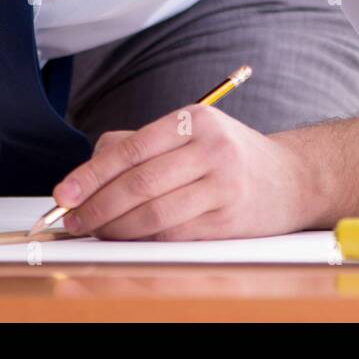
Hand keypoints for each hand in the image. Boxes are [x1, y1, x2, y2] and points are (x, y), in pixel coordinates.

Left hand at [51, 104, 315, 240]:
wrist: (292, 178)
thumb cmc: (229, 155)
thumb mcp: (192, 132)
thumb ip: (140, 144)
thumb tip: (88, 173)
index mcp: (195, 120)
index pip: (132, 148)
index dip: (92, 174)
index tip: (65, 192)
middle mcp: (211, 149)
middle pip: (139, 183)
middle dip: (97, 206)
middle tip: (72, 219)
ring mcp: (222, 186)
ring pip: (153, 214)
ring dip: (116, 227)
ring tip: (95, 230)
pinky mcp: (228, 219)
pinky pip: (173, 233)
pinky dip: (143, 239)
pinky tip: (127, 237)